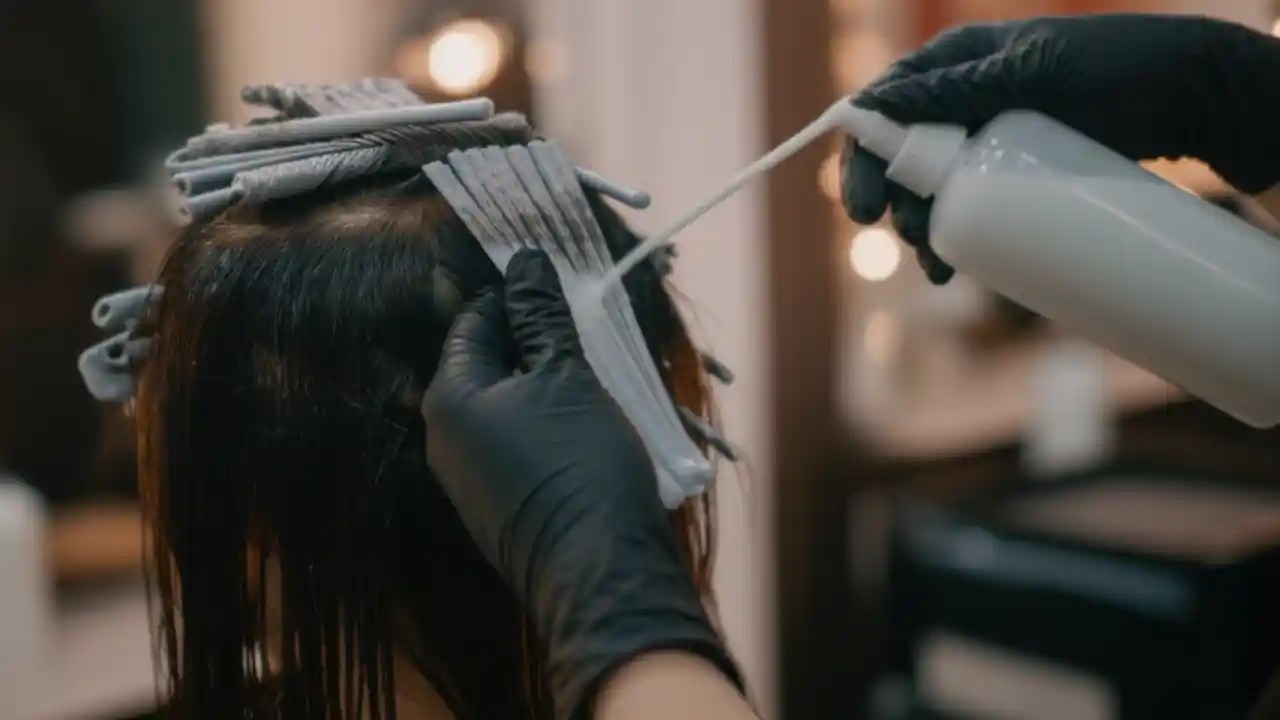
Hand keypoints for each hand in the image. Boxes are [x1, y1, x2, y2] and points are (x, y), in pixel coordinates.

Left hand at [422, 249, 738, 719]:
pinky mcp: (496, 506)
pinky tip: (583, 423)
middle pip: (485, 363)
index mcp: (448, 398)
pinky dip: (543, 423)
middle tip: (582, 327)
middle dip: (532, 341)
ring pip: (502, 405)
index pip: (473, 321)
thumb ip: (540, 315)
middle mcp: (443, 438)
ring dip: (542, 382)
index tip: (557, 281)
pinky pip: (513, 444)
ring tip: (592, 373)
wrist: (598, 568)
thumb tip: (525, 259)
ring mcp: (467, 478)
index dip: (517, 295)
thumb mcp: (565, 374)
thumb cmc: (578, 461)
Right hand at [843, 13, 1279, 282]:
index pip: (883, 106)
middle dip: (891, 202)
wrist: (1186, 95)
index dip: (861, 154)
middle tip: (910, 235)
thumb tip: (881, 103)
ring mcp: (985, 141)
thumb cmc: (1115, 64)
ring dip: (921, 230)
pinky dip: (955, 241)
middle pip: (898, 157)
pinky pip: (968, 210)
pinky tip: (955, 268)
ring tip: (940, 266)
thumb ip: (961, 85)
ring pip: (929, 191)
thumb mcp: (1034, 71)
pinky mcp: (1011, 176)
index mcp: (953, 63)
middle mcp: (959, 101)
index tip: (863, 202)